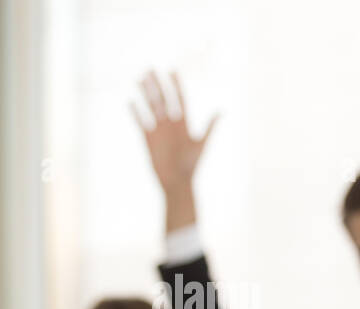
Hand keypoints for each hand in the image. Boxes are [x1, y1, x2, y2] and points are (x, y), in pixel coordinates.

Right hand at [132, 70, 217, 194]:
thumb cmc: (191, 164)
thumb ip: (210, 127)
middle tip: (151, 69)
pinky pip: (141, 122)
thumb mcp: (202, 144)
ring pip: (151, 107)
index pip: (179, 99)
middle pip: (163, 99)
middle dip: (157, 84)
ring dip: (146, 93)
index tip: (172, 71)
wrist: (177, 181)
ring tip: (140, 79)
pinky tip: (131, 102)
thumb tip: (221, 111)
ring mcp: (158, 129)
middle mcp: (170, 124)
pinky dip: (136, 112)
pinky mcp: (148, 138)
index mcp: (183, 123)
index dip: (176, 85)